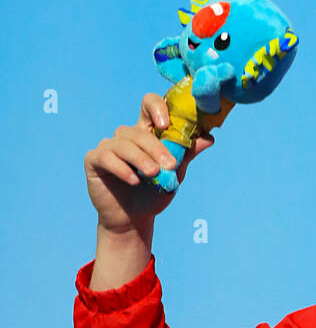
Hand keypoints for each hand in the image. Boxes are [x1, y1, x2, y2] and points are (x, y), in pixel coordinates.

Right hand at [84, 92, 215, 233]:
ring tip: (154, 174)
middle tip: (170, 165)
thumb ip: (186, 155)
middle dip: (156, 148)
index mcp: (146, 133)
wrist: (134, 221)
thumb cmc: (153, 194)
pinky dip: (122, 168)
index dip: (157, 108)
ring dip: (141, 159)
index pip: (149, 106)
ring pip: (124, 144)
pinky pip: (106, 157)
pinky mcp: (94, 160)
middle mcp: (126, 136)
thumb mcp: (174, 174)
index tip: (166, 124)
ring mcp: (108, 147)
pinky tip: (134, 181)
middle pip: (139, 131)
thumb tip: (209, 138)